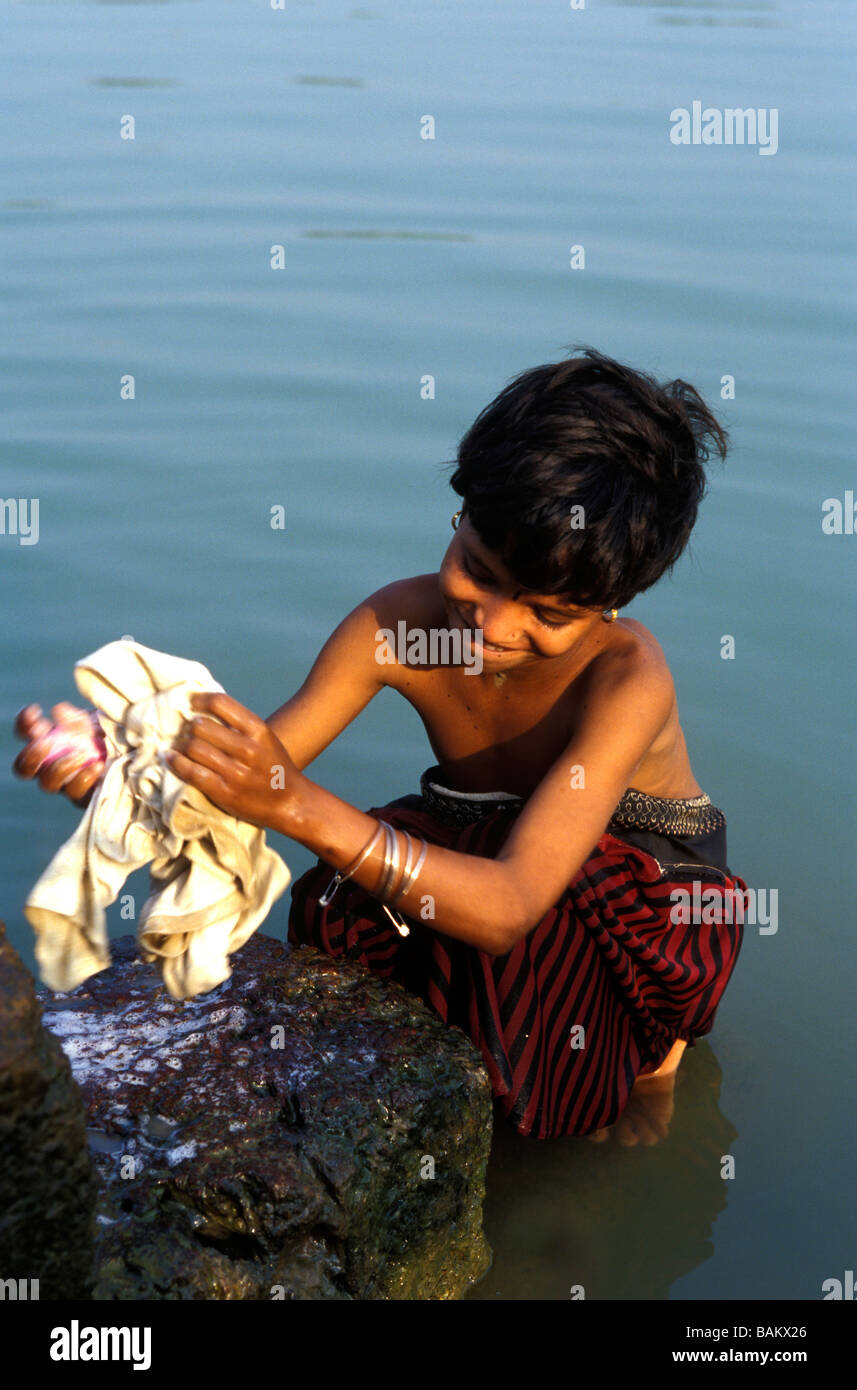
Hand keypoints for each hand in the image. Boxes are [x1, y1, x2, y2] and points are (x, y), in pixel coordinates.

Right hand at [13, 702, 106, 806]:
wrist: (138, 752)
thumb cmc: (114, 733)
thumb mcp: (97, 720)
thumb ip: (77, 718)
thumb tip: (58, 712)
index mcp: (53, 740)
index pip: (27, 734)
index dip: (24, 724)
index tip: (35, 710)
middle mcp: (53, 764)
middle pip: (24, 767)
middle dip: (32, 754)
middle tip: (47, 743)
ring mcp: (67, 782)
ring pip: (48, 783)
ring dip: (60, 767)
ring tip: (81, 754)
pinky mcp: (85, 796)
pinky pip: (76, 793)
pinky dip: (84, 778)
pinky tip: (97, 766)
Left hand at [166, 691, 301, 830]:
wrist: (290, 802)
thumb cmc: (274, 766)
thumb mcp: (265, 738)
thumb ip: (240, 725)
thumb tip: (203, 709)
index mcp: (258, 730)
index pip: (220, 703)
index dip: (199, 700)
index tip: (191, 703)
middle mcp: (247, 749)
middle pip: (201, 726)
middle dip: (188, 726)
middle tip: (184, 730)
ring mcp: (236, 772)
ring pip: (193, 748)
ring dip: (180, 745)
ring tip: (178, 745)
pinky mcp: (224, 792)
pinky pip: (192, 772)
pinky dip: (176, 763)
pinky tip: (170, 758)